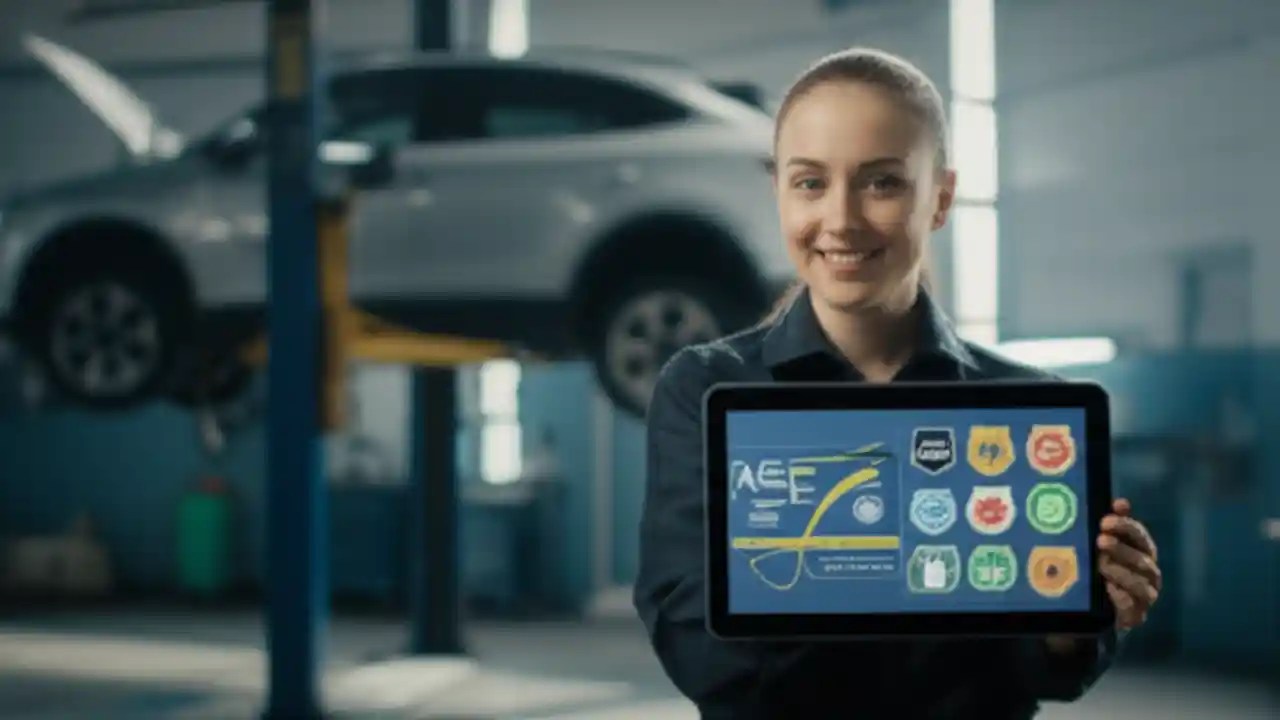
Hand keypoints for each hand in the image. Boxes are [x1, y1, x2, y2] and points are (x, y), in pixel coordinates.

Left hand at [1098, 498, 1160, 629]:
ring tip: (1101, 564)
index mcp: (1143, 551)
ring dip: (1120, 571)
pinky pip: (1131, 605)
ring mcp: (1146, 596)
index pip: (1139, 535)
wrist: (1100, 611)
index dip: (1126, 526)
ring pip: (1140, 582)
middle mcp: (1149, 572)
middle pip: (1142, 558)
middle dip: (1121, 548)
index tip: (1106, 520)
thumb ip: (1111, 526)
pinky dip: (1120, 596)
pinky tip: (1107, 588)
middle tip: (1101, 539)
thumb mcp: (1103, 547)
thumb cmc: (1104, 570)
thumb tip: (1121, 502)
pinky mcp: (1136, 615)